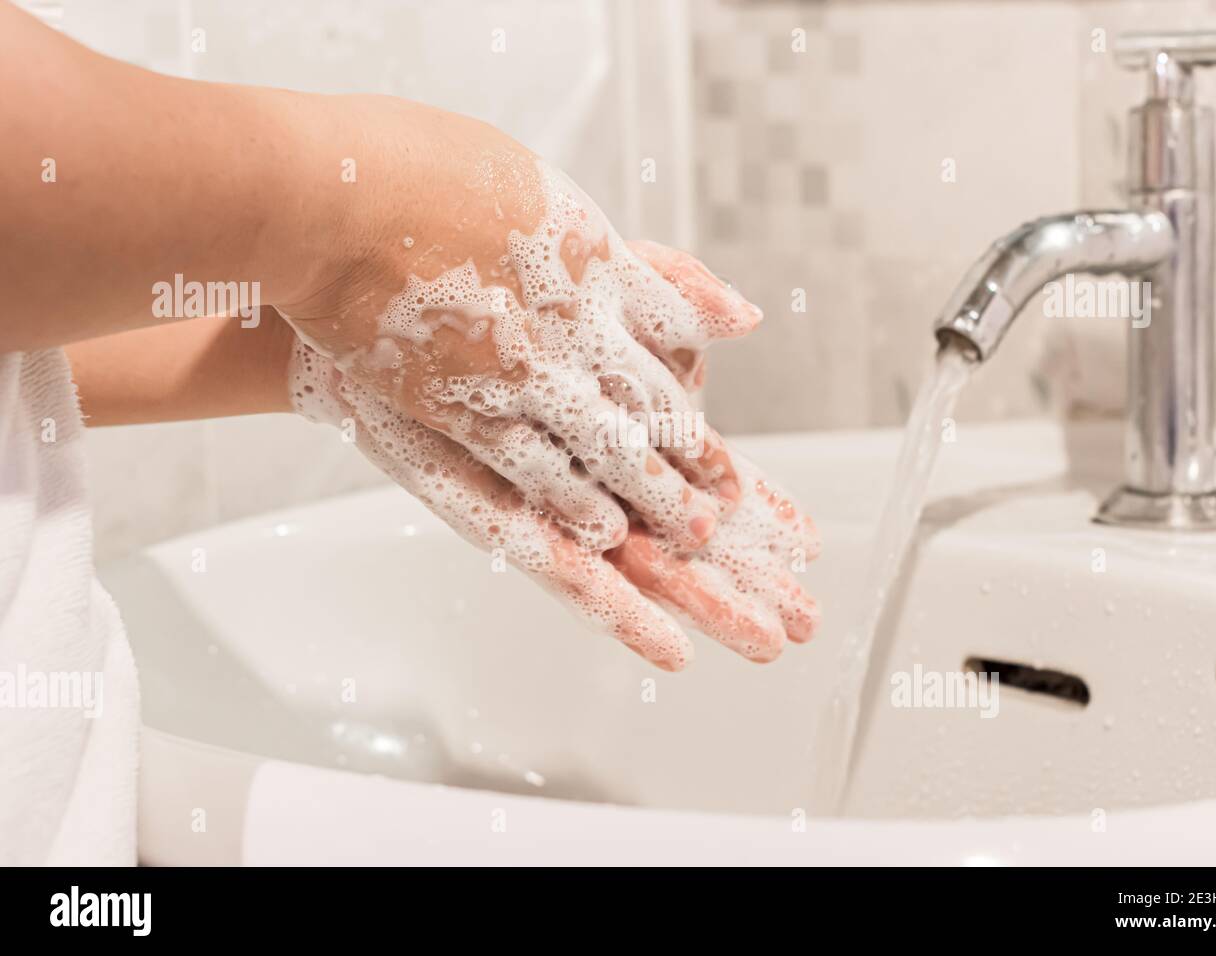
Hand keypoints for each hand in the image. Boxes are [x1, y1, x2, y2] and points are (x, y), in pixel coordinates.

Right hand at [277, 100, 740, 552]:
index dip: (698, 366)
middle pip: (653, 396)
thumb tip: (696, 286)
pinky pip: (536, 467)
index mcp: (592, 253)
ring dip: (653, 491)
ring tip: (689, 532)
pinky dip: (575, 500)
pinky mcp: (462, 407)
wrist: (327, 199)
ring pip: (608, 444)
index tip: (712, 397)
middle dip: (690, 452)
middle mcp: (572, 318)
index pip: (674, 324)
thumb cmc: (414, 167)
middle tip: (723, 497)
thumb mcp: (527, 183)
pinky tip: (604, 528)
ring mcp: (522, 368)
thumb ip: (598, 236)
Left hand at [289, 239, 820, 668]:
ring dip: (702, 607)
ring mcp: (543, 494)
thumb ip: (667, 298)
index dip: (756, 507)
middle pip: (680, 532)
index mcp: (609, 415)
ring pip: (637, 567)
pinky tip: (670, 651)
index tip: (810, 539)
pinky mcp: (498, 513)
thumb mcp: (589, 277)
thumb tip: (747, 317)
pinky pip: (565, 571)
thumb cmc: (474, 280)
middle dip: (745, 572)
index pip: (699, 471)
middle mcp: (582, 465)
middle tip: (808, 616)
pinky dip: (620, 612)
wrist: (367, 295)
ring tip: (767, 645)